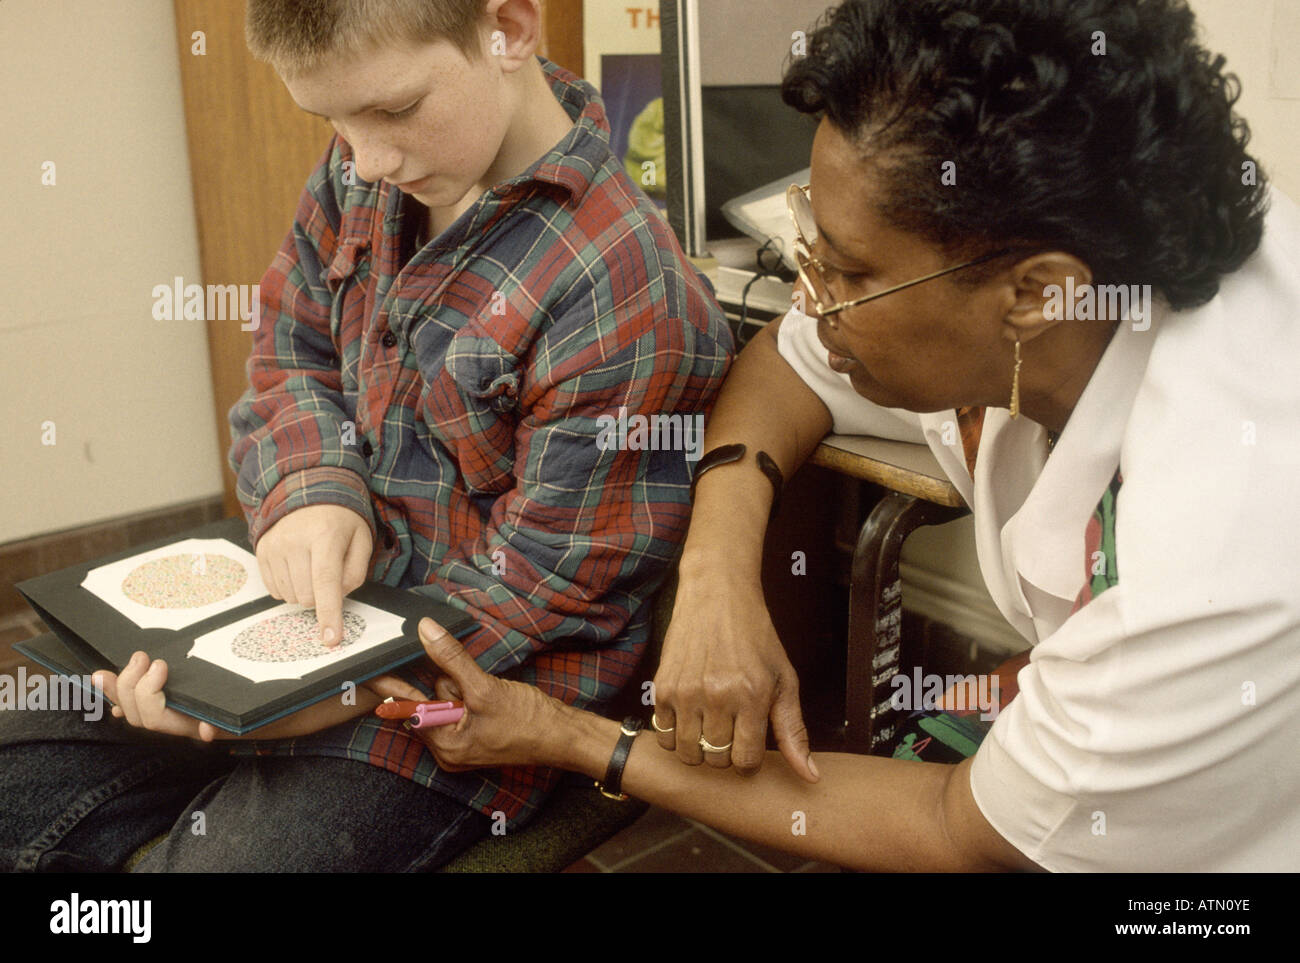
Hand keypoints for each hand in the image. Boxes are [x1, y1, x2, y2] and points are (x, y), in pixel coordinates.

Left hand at [95, 650, 380, 741]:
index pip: (193, 728)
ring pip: (146, 718)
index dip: (165, 711)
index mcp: (246, 724)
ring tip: (115, 666)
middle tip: (148, 660)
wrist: (341, 692)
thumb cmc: (341, 689)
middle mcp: (220, 725)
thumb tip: (393, 692)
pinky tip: (106, 675)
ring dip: (121, 694)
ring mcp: (205, 716)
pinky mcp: (198, 701)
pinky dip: (122, 691)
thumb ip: (373, 688)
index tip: (166, 674)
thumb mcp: (352, 687)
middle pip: (159, 724)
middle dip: (138, 695)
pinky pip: (149, 704)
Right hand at [255, 504, 372, 647]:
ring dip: (305, 592)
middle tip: (328, 574)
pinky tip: (297, 566)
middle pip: (306, 596)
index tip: (330, 638)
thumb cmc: (340, 522)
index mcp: (325, 535)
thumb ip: (355, 573)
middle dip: (320, 598)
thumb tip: (336, 599)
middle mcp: (295, 540)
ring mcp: (274, 545)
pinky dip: (290, 587)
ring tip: (312, 565)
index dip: (329, 613)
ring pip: (290, 597)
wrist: (308, 494)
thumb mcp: (361, 541)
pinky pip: (275, 590)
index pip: (326, 581)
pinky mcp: (261, 551)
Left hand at [365, 619, 563, 771]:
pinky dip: (469, 694)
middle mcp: (448, 750)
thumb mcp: (485, 687)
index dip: (394, 684)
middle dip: (446, 684)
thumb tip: (426, 631)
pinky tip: (489, 694)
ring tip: (489, 692)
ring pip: (446, 701)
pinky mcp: (475, 736)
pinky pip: (460, 707)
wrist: (563, 735)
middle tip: (472, 686)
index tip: (369, 671)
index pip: (409, 708)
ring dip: (462, 687)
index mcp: (445, 745)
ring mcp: (462, 745)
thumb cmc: (528, 720)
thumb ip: (451, 658)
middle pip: (428, 703)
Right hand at [650, 573, 817, 781]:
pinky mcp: (662, 686)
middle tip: (730, 732)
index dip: (749, 762)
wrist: (717, 595)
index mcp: (752, 696)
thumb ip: (793, 730)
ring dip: (699, 749)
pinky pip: (663, 735)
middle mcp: (717, 696)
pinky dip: (676, 736)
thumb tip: (810, 776)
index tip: (749, 747)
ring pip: (687, 753)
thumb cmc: (756, 637)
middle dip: (725, 755)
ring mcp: (686, 692)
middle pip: (716, 760)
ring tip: (709, 729)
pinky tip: (690, 718)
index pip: (745, 762)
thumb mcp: (784, 679)